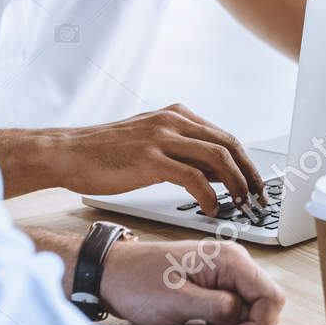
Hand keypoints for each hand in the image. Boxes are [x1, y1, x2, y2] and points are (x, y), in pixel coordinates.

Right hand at [49, 104, 264, 213]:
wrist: (67, 153)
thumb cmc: (106, 154)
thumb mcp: (151, 144)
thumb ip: (184, 153)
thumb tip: (218, 174)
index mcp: (177, 115)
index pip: (226, 137)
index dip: (247, 163)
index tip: (257, 184)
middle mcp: (174, 121)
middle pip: (230, 145)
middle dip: (250, 174)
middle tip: (258, 198)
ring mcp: (162, 137)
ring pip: (218, 158)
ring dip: (236, 185)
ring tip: (241, 205)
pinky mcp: (150, 158)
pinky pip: (193, 177)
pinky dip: (209, 195)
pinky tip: (212, 209)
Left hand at [100, 237, 284, 324]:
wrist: (110, 275)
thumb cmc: (136, 283)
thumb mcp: (178, 302)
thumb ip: (218, 308)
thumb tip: (243, 317)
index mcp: (230, 260)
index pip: (271, 296)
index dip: (259, 324)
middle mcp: (233, 261)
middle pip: (267, 301)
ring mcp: (225, 272)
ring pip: (253, 305)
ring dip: (237, 324)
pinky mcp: (216, 283)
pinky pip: (236, 305)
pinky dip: (227, 320)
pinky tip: (205, 322)